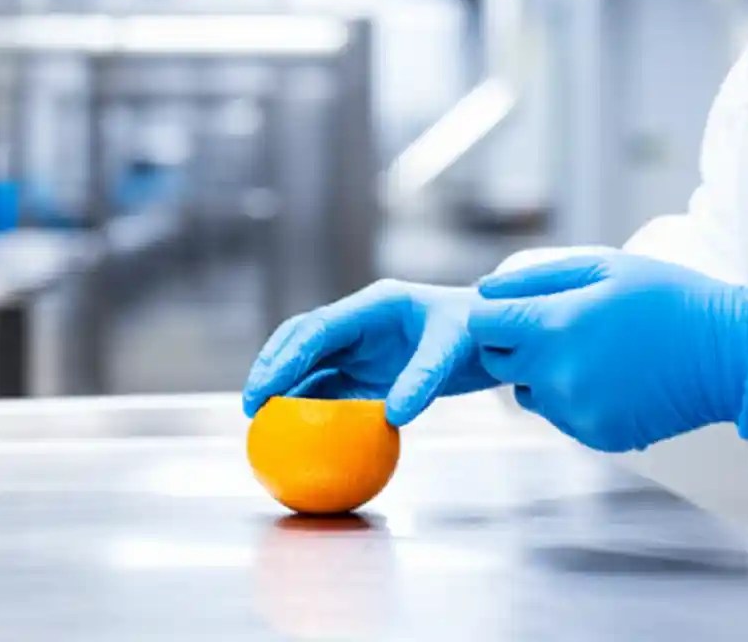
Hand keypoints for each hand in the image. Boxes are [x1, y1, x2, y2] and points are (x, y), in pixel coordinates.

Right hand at [243, 280, 498, 425]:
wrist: (497, 336)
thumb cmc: (478, 334)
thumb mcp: (453, 350)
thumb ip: (422, 379)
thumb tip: (391, 417)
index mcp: (373, 306)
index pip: (316, 329)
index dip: (284, 358)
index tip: (264, 389)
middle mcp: (359, 323)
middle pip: (301, 343)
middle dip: (271, 370)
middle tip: (251, 408)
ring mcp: (362, 347)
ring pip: (311, 367)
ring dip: (287, 393)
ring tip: (264, 428)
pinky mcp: (369, 372)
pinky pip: (333, 391)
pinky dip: (313, 411)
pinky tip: (301, 441)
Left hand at [469, 254, 747, 451]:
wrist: (728, 355)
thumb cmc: (668, 299)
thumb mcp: (604, 268)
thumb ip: (536, 278)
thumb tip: (485, 290)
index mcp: (554, 327)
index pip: (482, 325)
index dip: (497, 314)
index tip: (524, 309)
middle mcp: (556, 375)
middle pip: (497, 362)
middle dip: (516, 344)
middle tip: (562, 328)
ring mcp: (574, 411)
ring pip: (528, 393)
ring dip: (544, 374)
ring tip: (595, 354)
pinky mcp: (594, 435)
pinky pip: (561, 416)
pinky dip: (576, 400)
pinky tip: (614, 380)